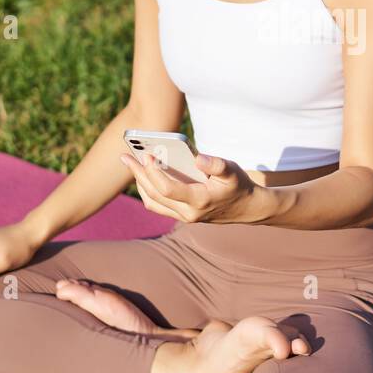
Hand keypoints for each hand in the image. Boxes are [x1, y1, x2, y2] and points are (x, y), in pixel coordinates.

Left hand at [120, 150, 264, 223]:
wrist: (246, 209)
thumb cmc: (238, 185)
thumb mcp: (232, 170)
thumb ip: (216, 164)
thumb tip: (196, 158)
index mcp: (199, 201)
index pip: (168, 189)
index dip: (154, 173)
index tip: (147, 156)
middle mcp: (188, 213)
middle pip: (154, 195)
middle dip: (138, 175)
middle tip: (126, 157)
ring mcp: (184, 216)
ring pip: (152, 202)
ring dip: (140, 183)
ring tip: (131, 164)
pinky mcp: (181, 215)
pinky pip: (157, 205)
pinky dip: (147, 190)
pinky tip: (143, 175)